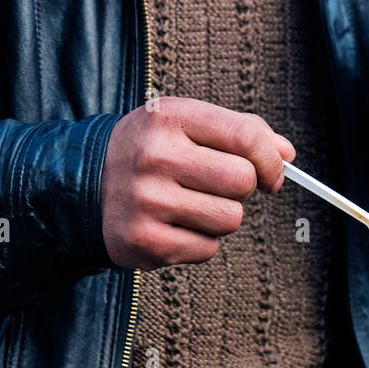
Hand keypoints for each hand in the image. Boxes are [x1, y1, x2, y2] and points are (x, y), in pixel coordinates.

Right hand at [99, 96, 294, 268]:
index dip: (271, 158)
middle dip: (241, 188)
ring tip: (191, 204)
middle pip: (242, 181)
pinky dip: (199, 241)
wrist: (81, 184)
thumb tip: (287, 154)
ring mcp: (148, 201)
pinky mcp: (146, 242)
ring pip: (230, 219)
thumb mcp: (183, 124)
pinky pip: (207, 249)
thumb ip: (237, 131)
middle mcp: (156, 156)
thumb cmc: (146, 150)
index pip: (245, 136)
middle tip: (217, 186)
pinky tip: (173, 224)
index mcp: (169, 118)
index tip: (273, 171)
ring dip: (221, 217)